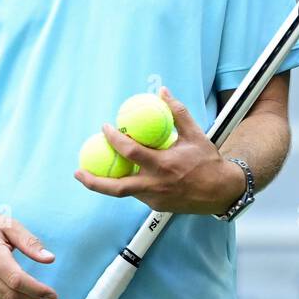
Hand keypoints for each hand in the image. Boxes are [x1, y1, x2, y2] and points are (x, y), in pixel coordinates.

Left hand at [74, 86, 244, 214]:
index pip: (130, 152)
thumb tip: (162, 91)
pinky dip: (128, 183)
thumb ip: (177, 113)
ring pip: (124, 192)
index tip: (105, 127)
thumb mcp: (195, 134)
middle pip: (115, 188)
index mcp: (163, 165)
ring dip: (108, 183)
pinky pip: (137, 194)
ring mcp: (154, 199)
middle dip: (93, 181)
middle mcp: (155, 185)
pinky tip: (124, 173)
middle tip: (78, 171)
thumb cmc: (208, 162)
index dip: (114, 139)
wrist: (221, 192)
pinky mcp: (156, 206)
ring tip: (93, 173)